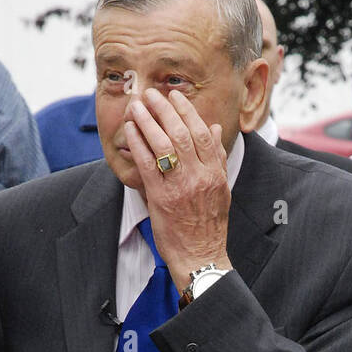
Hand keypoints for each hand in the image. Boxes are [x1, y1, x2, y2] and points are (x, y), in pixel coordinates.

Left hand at [123, 88, 232, 290]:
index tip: (175, 97)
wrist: (201, 257)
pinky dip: (138, 144)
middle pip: (182, 133)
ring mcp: (180, 187)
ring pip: (164, 145)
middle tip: (152, 94)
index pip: (202, 133)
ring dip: (148, 121)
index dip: (187, 112)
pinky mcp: (161, 199)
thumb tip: (214, 129)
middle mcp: (200, 177)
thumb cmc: (209, 226)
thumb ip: (217, 158)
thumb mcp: (221, 190)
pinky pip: (148, 164)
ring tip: (137, 105)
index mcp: (215, 173)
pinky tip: (130, 130)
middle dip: (165, 110)